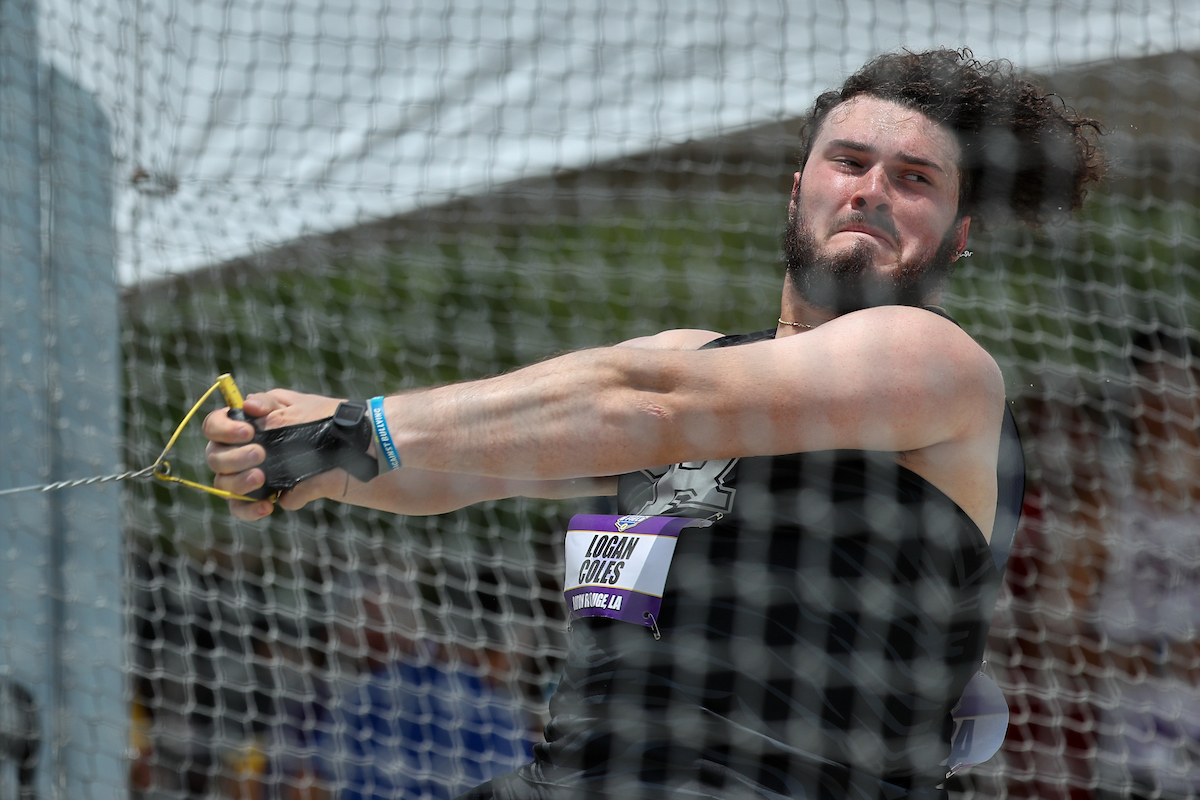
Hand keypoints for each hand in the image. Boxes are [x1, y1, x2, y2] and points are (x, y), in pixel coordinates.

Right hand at [202, 388, 345, 519]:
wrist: (359, 448)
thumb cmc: (327, 421)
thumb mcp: (301, 405)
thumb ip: (271, 404)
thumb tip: (248, 406)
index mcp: (247, 423)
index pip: (214, 426)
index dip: (222, 429)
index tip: (247, 432)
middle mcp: (244, 449)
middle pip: (215, 457)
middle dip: (233, 457)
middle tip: (259, 454)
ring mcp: (253, 474)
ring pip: (224, 483)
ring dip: (237, 482)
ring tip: (261, 478)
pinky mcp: (267, 496)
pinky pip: (243, 507)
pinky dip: (249, 509)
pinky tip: (268, 506)